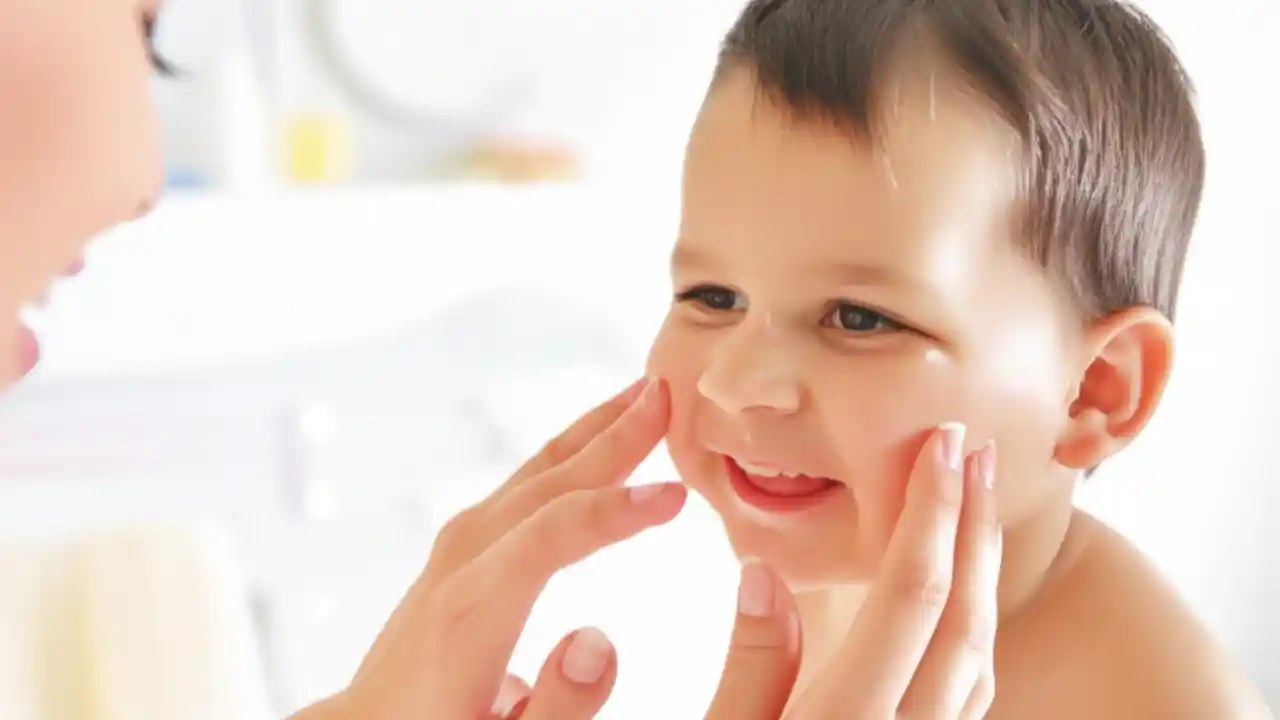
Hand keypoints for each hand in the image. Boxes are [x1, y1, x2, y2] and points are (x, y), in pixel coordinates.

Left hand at [290, 378, 683, 719]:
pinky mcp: (463, 542)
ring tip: (646, 393)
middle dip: (611, 437)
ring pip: (535, 471)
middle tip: (670, 393)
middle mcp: (460, 563)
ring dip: (594, 429)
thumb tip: (600, 640)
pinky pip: (527, 481)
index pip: (550, 538)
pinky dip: (572, 449)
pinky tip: (601, 437)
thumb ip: (556, 704)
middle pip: (545, 485)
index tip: (678, 492)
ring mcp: (457, 545)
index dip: (616, 511)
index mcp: (470, 613)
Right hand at [707, 425, 1002, 718]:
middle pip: (963, 613)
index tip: (940, 444)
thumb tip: (760, 574)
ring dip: (982, 568)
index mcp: (851, 718)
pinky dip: (974, 621)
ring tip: (975, 503)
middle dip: (971, 523)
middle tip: (976, 450)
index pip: (909, 593)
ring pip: (979, 650)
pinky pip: (975, 686)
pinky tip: (962, 588)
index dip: (930, 509)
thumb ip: (751, 663)